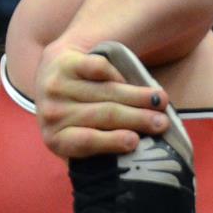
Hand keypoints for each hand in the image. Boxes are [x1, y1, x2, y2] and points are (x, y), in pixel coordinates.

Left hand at [33, 40, 172, 159]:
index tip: (135, 141)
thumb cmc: (74, 112)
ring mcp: (57, 86)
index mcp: (55, 139)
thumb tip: (139, 150)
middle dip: (138, 119)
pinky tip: (132, 83)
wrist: (51, 72)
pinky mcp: (65, 62)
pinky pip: (101, 69)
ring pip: (107, 91)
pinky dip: (119, 76)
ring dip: (138, 97)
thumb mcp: (77, 135)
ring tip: (161, 101)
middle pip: (104, 115)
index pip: (86, 141)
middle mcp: (52, 113)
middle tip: (162, 123)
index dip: (111, 141)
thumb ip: (99, 145)